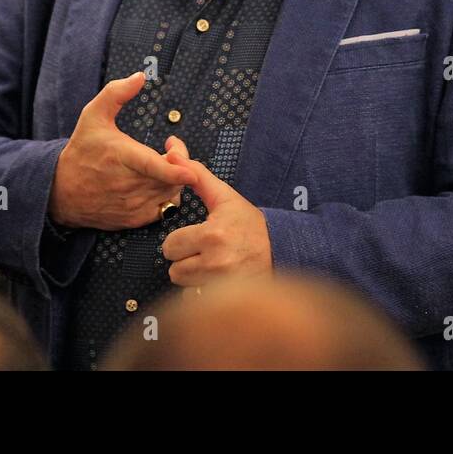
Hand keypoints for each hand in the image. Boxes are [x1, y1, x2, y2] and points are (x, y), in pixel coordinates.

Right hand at [49, 71, 194, 230]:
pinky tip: (157, 182)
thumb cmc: (81, 151)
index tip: (191, 169)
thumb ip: (116, 92)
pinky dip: (167, 195)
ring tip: (163, 163)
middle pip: (171, 178)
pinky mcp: (133, 219)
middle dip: (180, 161)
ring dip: (174, 178)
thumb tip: (140, 76)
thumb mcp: (93, 115)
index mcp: (121, 157)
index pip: (152, 167)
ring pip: (170, 193)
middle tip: (172, 149)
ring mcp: (131, 205)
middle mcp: (127, 184)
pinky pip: (164, 208)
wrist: (59, 192)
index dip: (175, 170)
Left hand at [160, 136, 272, 290]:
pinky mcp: (225, 299)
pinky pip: (197, 301)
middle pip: (174, 269)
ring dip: (193, 277)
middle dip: (185, 260)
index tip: (198, 237)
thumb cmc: (250, 225)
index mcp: (212, 235)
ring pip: (184, 286)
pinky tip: (218, 280)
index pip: (170, 245)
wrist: (281, 249)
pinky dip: (202, 294)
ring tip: (213, 265)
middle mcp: (216, 262)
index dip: (182, 241)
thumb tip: (172, 152)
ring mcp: (221, 285)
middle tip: (205, 251)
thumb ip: (196, 175)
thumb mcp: (225, 197)